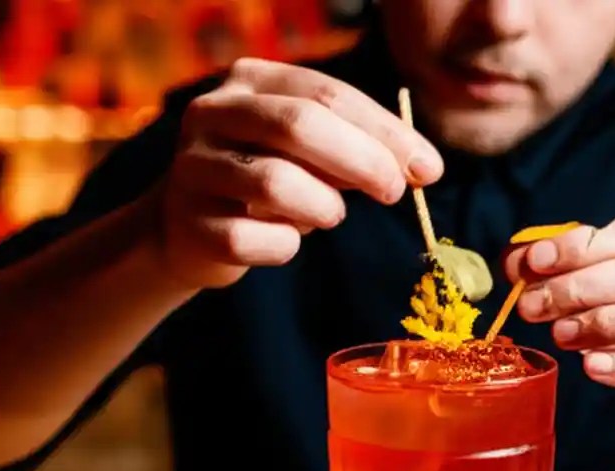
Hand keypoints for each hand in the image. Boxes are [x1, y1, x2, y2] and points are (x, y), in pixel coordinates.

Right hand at [150, 58, 443, 288]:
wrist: (186, 227)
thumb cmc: (265, 179)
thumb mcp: (309, 152)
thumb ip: (358, 148)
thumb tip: (423, 167)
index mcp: (250, 80)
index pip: (328, 94)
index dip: (385, 132)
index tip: (428, 168)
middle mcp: (212, 112)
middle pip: (299, 124)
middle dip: (362, 160)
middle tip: (394, 192)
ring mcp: (193, 167)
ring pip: (274, 182)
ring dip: (322, 207)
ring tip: (328, 214)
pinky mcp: (187, 222)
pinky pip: (252, 239)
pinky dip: (284, 246)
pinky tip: (284, 241)